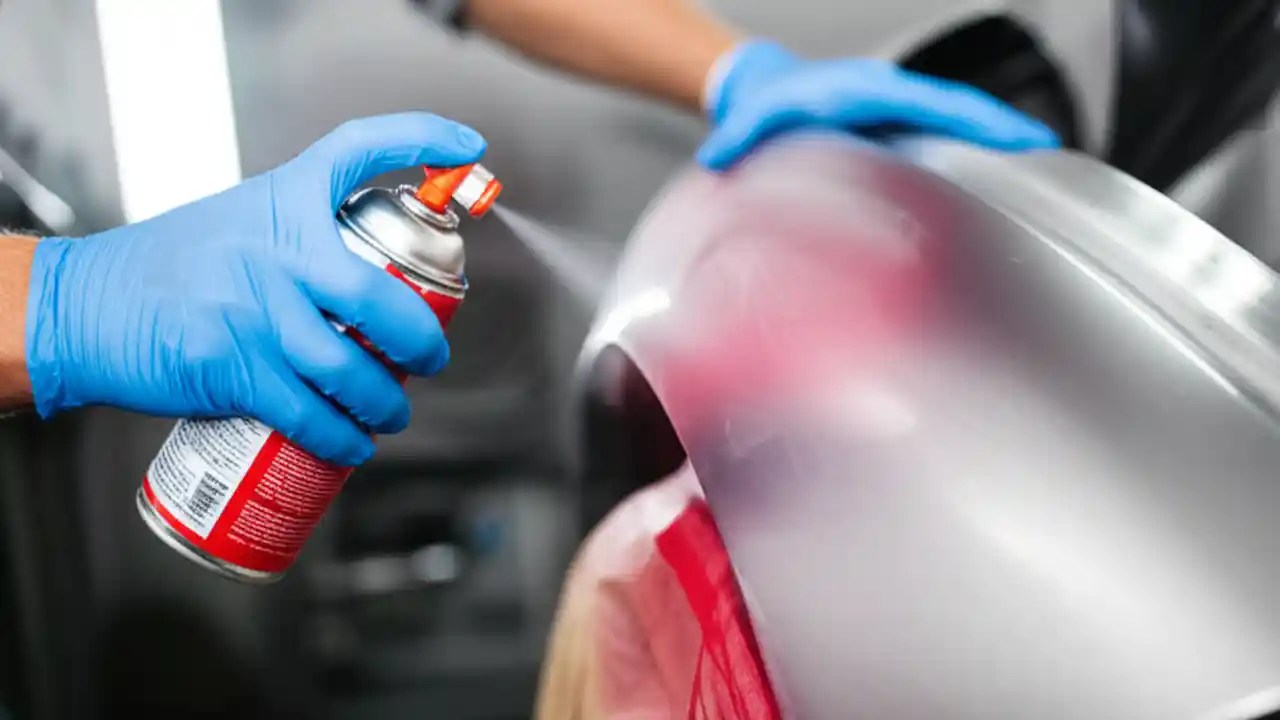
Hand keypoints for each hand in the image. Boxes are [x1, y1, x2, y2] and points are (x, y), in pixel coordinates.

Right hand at [25, 112, 486, 465]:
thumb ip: (300, 235)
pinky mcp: (230, 365)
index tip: (467, 148)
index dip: (420, 138)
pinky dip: (340, 439)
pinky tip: (351, 446)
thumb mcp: (238, 221)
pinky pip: (306, 413)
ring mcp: (252, 309)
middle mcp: (273, 248)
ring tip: (392, 413)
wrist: (82, 306)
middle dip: (421, 344)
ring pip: (349, 370)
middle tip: (431, 361)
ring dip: (385, 405)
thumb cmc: (169, 266)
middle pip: (380, 300)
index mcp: (280, 200)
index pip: (358, 147)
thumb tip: (375, 280)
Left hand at [697, 41, 1059, 169]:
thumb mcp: (749, 121)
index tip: (1006, 131)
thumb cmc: (769, 104)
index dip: (968, 116)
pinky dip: (974, 145)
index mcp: (864, 92)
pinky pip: (943, 132)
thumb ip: (735, 138)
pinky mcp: (899, 126)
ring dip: (995, 136)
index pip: (926, 101)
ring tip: (1039, 160)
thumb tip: (719, 156)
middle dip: (1001, 125)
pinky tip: (997, 170)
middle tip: (1046, 147)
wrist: (768, 88)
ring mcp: (898, 110)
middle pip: (955, 107)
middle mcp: (889, 96)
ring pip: (955, 119)